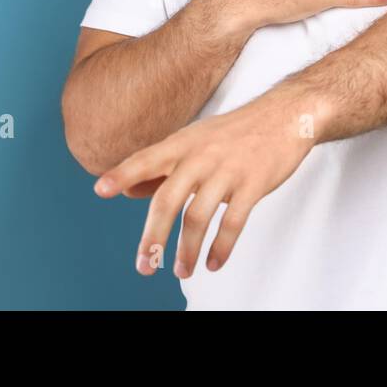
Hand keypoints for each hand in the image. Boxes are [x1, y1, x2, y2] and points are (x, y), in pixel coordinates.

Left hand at [93, 89, 317, 276]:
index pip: (146, 159)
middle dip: (153, 236)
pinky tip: (214, 263)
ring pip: (198, 216)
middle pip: (168, 199)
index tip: (100, 190)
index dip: (122, 173)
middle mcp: (201, 155)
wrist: (286, 115)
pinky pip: (233, 221)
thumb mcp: (196, 139)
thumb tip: (131, 190)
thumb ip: (165, 164)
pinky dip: (222, 246)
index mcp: (183, 143)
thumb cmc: (235, 132)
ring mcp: (228, 170)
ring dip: (187, 250)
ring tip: (182, 271)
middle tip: (144, 266)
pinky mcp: (254, 183)